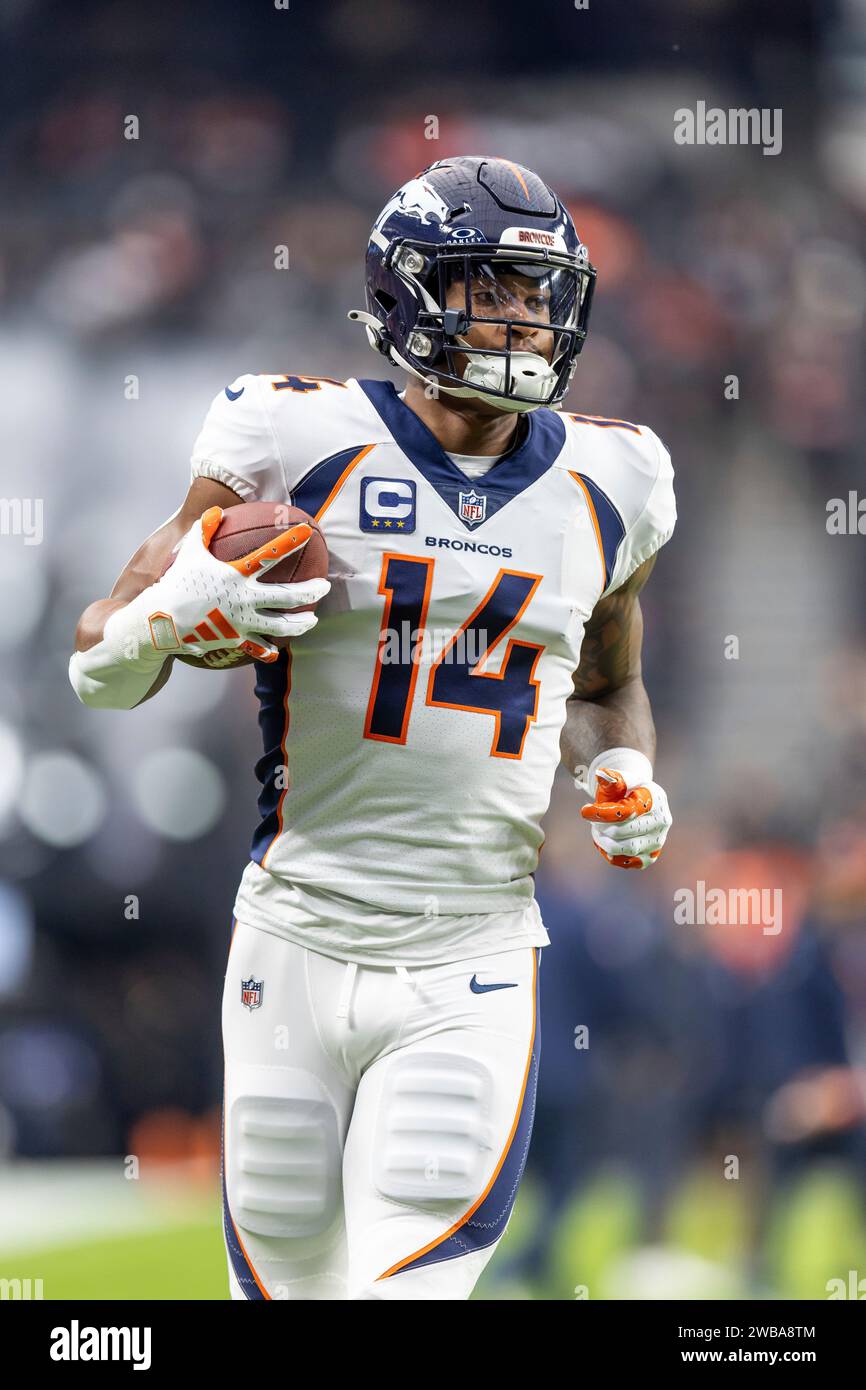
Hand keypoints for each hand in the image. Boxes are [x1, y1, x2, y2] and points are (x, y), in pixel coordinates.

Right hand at [106, 507, 329, 664]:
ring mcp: (242, 622)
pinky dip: (267, 651)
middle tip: (325, 586)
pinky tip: (276, 652)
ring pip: (282, 627)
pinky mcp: (235, 640)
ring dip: (300, 624)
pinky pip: (257, 649)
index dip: (290, 541)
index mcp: (236, 575)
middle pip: (288, 596)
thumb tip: (216, 510)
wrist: (161, 621)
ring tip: (312, 621)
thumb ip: (204, 530)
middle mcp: (245, 599)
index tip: (308, 531)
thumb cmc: (175, 582)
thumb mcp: (189, 552)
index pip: (269, 554)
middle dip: (312, 591)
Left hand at [580, 766, 671, 868]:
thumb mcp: (619, 781)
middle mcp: (662, 821)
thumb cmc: (625, 791)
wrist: (638, 803)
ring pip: (625, 849)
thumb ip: (611, 779)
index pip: (626, 812)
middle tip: (593, 822)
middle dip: (601, 827)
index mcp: (655, 799)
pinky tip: (604, 843)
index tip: (584, 810)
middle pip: (623, 832)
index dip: (602, 813)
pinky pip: (626, 862)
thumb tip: (601, 774)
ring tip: (597, 832)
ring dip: (604, 842)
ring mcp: (658, 841)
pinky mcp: (650, 857)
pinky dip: (610, 854)